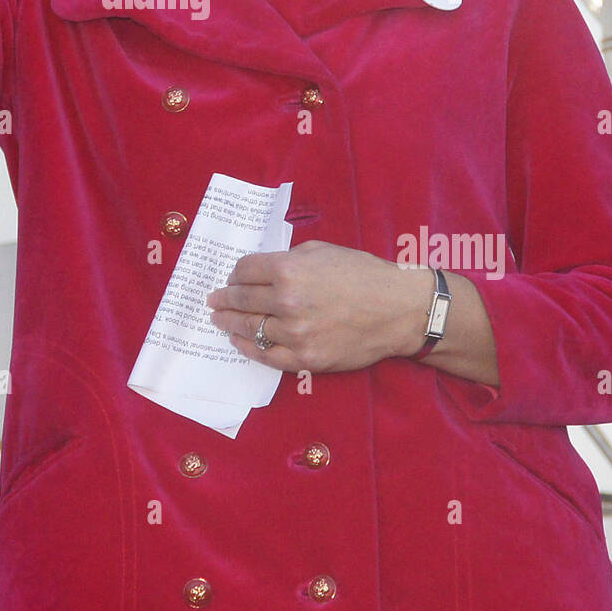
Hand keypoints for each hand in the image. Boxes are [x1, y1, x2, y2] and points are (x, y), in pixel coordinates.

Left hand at [206, 240, 430, 373]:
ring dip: (230, 322)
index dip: (234, 273)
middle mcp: (287, 301)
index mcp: (289, 269)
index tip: (231, 277)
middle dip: (223, 298)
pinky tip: (239, 340)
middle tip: (213, 299)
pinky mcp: (305, 359)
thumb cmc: (362, 274)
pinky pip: (266, 355)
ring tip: (220, 319)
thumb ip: (287, 259)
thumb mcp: (321, 251)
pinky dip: (248, 347)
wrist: (398, 310)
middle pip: (241, 299)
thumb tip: (260, 270)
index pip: (245, 270)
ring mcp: (295, 333)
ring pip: (250, 328)